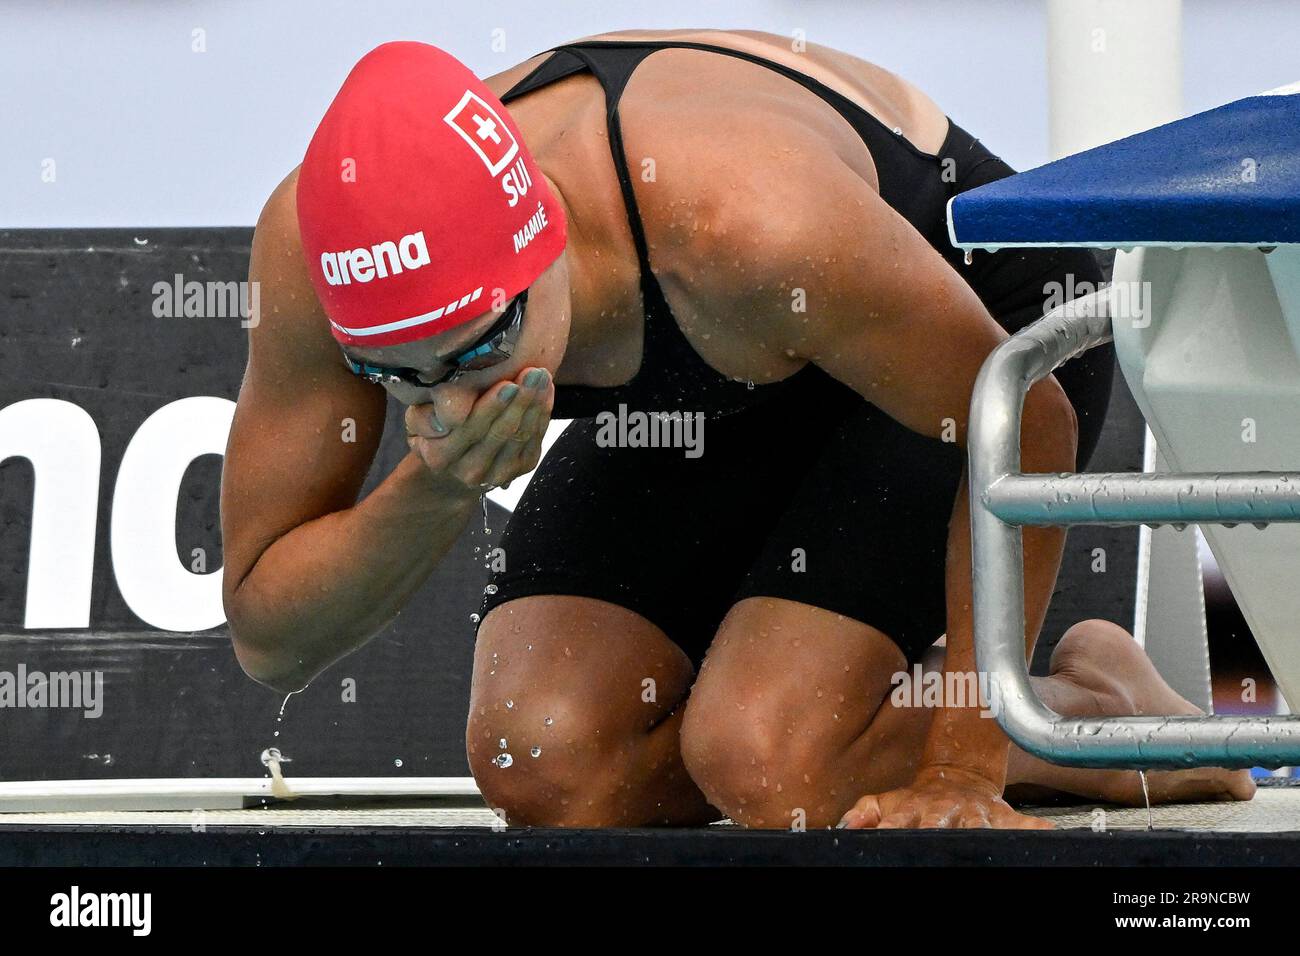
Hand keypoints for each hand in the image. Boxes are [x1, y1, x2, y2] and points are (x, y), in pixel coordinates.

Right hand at [404, 367, 553, 496]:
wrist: (453, 461)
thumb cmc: (435, 426)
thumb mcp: (418, 416)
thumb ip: (426, 414)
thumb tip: (449, 414)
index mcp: (440, 456)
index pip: (470, 429)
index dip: (491, 407)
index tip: (507, 383)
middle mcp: (469, 471)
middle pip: (500, 433)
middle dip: (520, 401)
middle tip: (533, 373)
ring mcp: (497, 474)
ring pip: (520, 436)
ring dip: (535, 405)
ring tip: (542, 377)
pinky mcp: (519, 469)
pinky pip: (535, 440)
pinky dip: (542, 414)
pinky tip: (546, 391)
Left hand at [837, 766, 1053, 829]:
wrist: (959, 776)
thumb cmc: (918, 798)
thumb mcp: (887, 800)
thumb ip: (864, 812)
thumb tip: (845, 827)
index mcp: (915, 810)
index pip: (900, 826)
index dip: (894, 832)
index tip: (888, 839)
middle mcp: (946, 813)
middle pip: (939, 829)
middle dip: (933, 836)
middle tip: (932, 849)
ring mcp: (977, 816)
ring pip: (980, 828)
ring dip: (981, 833)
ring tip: (980, 843)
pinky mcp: (1006, 819)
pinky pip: (1027, 826)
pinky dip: (1036, 830)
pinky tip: (1044, 836)